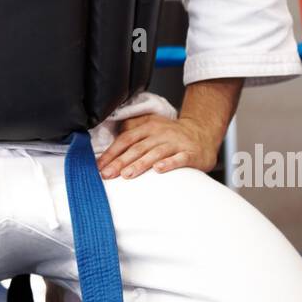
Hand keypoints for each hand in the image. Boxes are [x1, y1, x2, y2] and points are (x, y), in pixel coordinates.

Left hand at [95, 114, 219, 179]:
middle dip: (120, 162)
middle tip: (107, 174)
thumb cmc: (171, 135)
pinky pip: (178, 159)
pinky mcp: (190, 153)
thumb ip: (132, 132)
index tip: (99, 166)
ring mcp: (175, 143)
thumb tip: (109, 146)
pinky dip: (168, 164)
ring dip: (140, 164)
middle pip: (137, 148)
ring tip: (127, 175)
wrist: (202, 132)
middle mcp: (160, 134)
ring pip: (155, 153)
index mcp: (148, 127)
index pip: (126, 139)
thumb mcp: (150, 127)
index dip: (112, 153)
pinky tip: (158, 170)